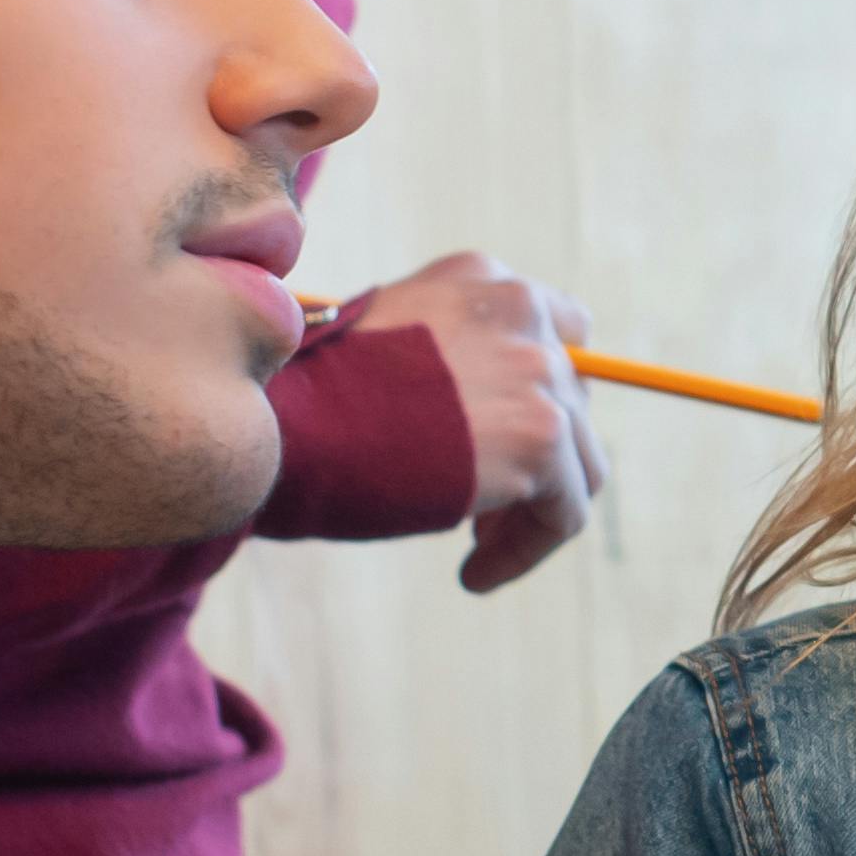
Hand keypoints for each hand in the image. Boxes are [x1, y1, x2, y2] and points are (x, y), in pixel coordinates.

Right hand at [328, 248, 604, 592]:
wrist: (277, 420)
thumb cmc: (304, 398)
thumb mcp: (383, 343)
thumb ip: (447, 356)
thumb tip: (489, 419)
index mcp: (481, 280)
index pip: (558, 335)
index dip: (537, 399)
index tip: (502, 445)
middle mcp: (520, 310)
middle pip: (572, 400)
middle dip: (532, 460)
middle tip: (482, 510)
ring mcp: (538, 369)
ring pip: (578, 460)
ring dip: (532, 510)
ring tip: (476, 546)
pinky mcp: (541, 433)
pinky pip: (565, 513)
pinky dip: (525, 551)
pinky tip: (473, 575)